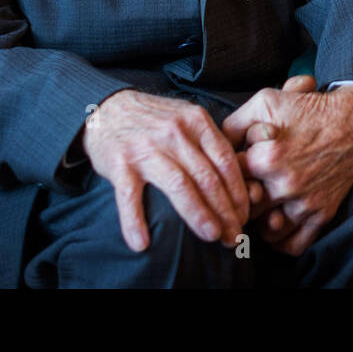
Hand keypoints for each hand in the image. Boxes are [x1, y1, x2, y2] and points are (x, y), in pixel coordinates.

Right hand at [82, 89, 249, 251]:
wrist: (108, 107)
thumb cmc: (155, 119)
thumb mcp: (187, 118)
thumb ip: (209, 142)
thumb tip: (236, 179)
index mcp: (196, 122)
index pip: (226, 162)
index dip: (238, 193)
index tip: (244, 216)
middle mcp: (175, 133)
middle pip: (208, 177)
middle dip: (225, 211)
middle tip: (233, 236)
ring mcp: (147, 148)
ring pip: (179, 186)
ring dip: (198, 214)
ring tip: (212, 236)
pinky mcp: (120, 163)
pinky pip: (129, 197)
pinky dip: (134, 221)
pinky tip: (142, 244)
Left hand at [223, 76, 352, 255]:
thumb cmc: (308, 108)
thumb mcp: (266, 101)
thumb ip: (234, 123)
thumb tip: (216, 146)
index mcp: (267, 159)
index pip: (228, 179)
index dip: (227, 173)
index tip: (234, 168)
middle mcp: (285, 185)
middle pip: (244, 208)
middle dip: (241, 200)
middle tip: (243, 191)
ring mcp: (305, 203)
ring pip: (265, 231)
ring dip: (258, 223)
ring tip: (258, 209)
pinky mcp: (322, 214)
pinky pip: (293, 245)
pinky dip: (280, 240)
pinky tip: (275, 225)